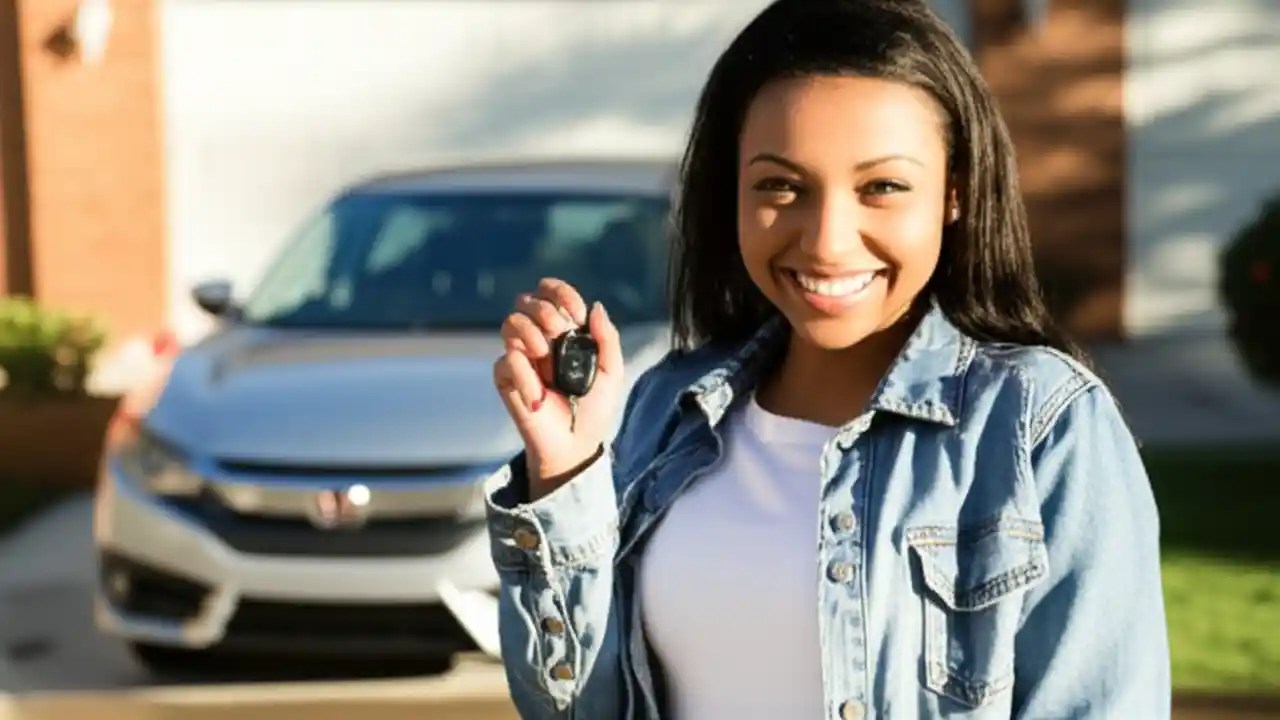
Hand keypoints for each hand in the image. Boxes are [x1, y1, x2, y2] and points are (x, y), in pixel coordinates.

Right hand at [493, 278, 624, 496]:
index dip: (561, 293)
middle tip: (559, 331)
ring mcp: (522, 357)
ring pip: (510, 322)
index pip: (553, 294)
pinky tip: (538, 395)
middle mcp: (540, 339)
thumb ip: (608, 338)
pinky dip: (523, 374)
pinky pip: (506, 361)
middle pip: (528, 301)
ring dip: (528, 330)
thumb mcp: (612, 372)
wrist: (575, 444)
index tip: (576, 312)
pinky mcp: (507, 378)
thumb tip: (596, 306)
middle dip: (545, 310)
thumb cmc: (593, 409)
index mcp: (565, 332)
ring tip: (543, 353)